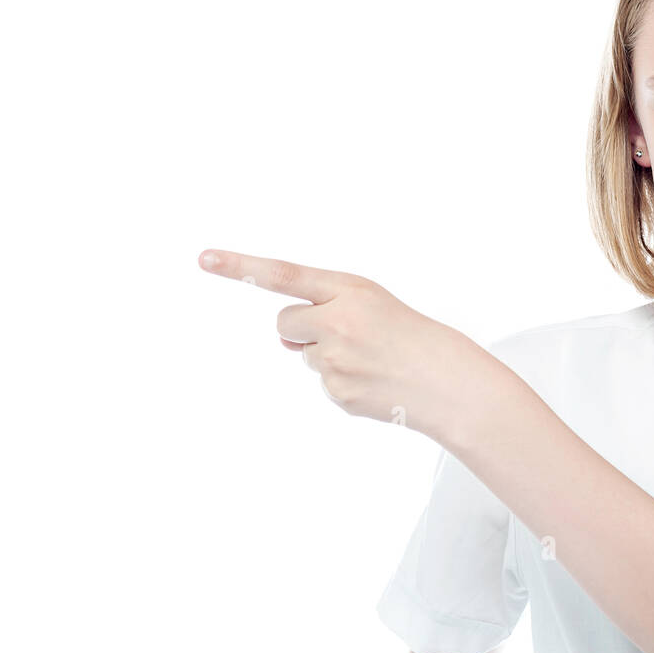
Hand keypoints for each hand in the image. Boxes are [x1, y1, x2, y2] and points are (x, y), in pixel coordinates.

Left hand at [198, 248, 487, 441]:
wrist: (448, 383)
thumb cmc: (413, 337)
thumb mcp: (374, 304)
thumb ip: (325, 307)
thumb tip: (284, 338)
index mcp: (350, 290)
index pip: (285, 274)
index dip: (241, 266)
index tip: (205, 258)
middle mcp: (338, 323)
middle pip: (286, 322)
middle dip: (305, 328)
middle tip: (349, 335)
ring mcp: (335, 361)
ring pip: (306, 355)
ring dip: (330, 356)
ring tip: (372, 359)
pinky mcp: (337, 393)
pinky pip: (323, 383)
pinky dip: (343, 382)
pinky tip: (373, 381)